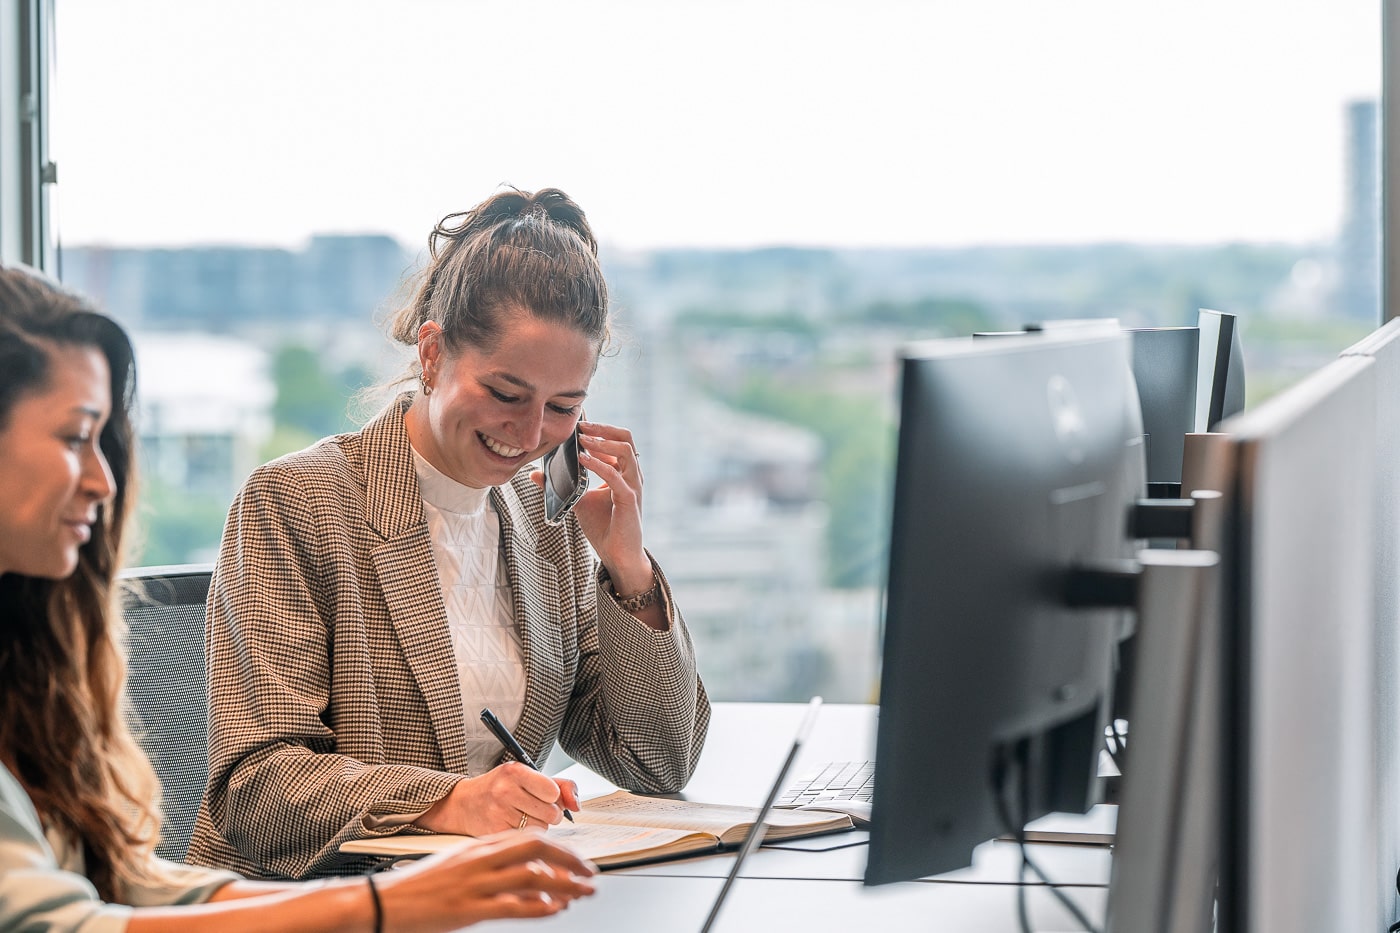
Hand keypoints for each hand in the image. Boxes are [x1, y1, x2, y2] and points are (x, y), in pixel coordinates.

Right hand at [378, 831, 596, 928]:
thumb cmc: (421, 887)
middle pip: (536, 848)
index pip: (529, 836)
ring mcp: (475, 884)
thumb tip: (530, 874)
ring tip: (583, 893)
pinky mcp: (468, 909)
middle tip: (590, 874)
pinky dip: (539, 907)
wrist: (382, 901)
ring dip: (565, 884)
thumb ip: (492, 866)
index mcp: (479, 846)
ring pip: (532, 876)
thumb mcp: (459, 867)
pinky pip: (512, 906)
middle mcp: (480, 859)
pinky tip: (556, 909)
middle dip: (570, 860)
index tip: (578, 859)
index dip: (560, 846)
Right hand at [414, 763, 579, 834]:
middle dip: (548, 814)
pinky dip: (525, 837)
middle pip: (551, 814)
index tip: (542, 795)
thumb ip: (562, 786)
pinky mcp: (495, 834)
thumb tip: (577, 806)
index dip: (553, 797)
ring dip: (537, 826)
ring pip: (542, 829)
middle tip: (532, 808)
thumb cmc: (502, 788)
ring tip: (520, 816)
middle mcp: (505, 791)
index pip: (553, 792)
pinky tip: (513, 826)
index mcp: (515, 771)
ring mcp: (498, 813)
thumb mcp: (529, 777)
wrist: (465, 804)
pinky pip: (527, 841)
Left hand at [532, 420, 652, 594]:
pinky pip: (616, 477)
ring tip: (582, 439)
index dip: (599, 430)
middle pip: (626, 438)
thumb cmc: (604, 527)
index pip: (617, 441)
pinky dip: (599, 465)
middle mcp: (631, 476)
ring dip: (601, 441)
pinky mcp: (628, 500)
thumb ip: (562, 486)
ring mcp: (632, 486)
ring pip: (625, 451)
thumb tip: (535, 474)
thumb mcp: (578, 500)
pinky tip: (582, 460)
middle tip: (581, 426)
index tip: (578, 426)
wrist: (617, 555)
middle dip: (603, 428)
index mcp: (623, 472)